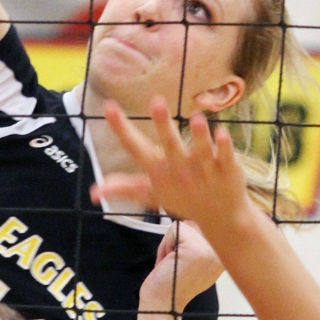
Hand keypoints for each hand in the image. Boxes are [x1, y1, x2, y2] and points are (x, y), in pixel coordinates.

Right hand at [92, 98, 250, 238]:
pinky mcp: (227, 169)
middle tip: (156, 101)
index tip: (109, 105)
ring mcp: (205, 169)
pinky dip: (224, 147)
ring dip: (199, 135)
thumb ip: (124, 189)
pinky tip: (222, 133)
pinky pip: (225, 156)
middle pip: (170, 144)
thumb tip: (93, 192)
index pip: (135, 148)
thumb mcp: (152, 196)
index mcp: (159, 171)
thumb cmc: (182, 200)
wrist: (220, 218)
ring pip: (201, 150)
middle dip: (163, 125)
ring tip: (197, 117)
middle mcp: (180, 169)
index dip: (121, 128)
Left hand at [139, 220, 223, 316]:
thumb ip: (201, 240)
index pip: (208, 224)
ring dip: (171, 242)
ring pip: (184, 224)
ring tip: (173, 263)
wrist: (161, 304)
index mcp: (225, 256)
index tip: (183, 258)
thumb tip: (198, 214)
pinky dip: (165, 245)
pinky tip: (168, 263)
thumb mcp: (196, 259)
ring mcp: (211, 251)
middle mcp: (223, 253)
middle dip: (179, 239)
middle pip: (195, 222)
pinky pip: (175, 229)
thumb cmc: (172, 282)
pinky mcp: (195, 249)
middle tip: (176, 262)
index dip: (189, 236)